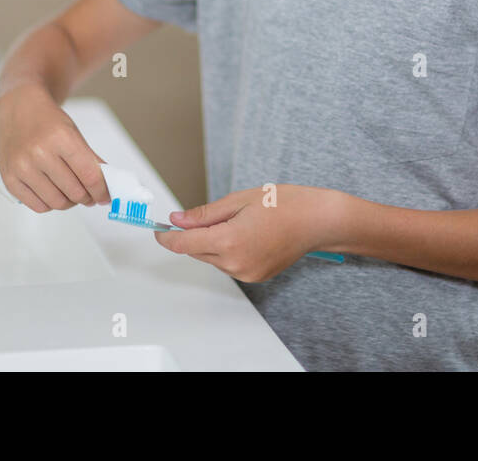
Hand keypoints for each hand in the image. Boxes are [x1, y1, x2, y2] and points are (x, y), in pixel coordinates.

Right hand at [0, 82, 110, 210]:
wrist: (17, 111)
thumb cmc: (47, 121)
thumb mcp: (73, 133)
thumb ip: (91, 159)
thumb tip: (105, 185)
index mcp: (60, 137)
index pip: (89, 175)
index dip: (101, 191)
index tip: (105, 197)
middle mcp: (39, 152)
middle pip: (74, 191)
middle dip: (87, 197)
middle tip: (90, 196)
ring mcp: (22, 167)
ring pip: (57, 202)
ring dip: (69, 203)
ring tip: (72, 195)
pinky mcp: (10, 179)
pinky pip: (37, 206)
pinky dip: (50, 205)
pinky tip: (54, 194)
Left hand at [154, 184, 343, 281]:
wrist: (318, 221)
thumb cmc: (285, 204)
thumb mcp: (239, 200)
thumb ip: (204, 214)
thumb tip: (177, 220)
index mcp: (229, 240)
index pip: (184, 244)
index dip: (167, 237)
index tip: (159, 230)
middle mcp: (236, 263)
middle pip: (197, 252)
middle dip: (193, 235)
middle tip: (203, 216)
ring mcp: (246, 273)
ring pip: (213, 259)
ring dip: (212, 243)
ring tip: (238, 221)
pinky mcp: (255, 277)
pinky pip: (229, 264)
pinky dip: (228, 251)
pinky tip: (246, 234)